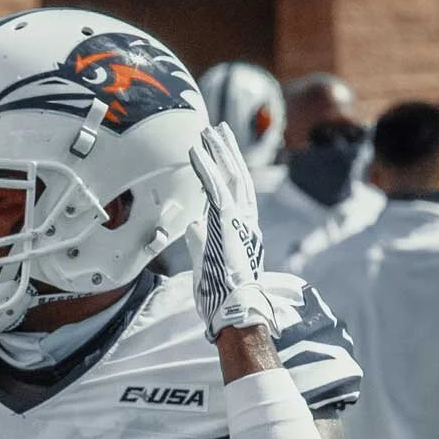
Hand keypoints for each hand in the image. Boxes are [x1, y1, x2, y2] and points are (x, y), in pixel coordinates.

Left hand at [185, 123, 278, 341]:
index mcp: (244, 230)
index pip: (237, 193)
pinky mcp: (227, 219)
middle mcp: (246, 220)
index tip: (221, 154)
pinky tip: (196, 150)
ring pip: (229, 176)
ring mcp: (239, 218)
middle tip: (219, 130)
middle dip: (228, 152)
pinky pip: (214, 186)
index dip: (229, 171)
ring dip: (217, 151)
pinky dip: (205, 166)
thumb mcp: (207, 261)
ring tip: (208, 131)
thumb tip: (192, 224)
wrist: (234, 308)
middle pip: (238, 177)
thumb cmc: (221, 294)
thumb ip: (200, 240)